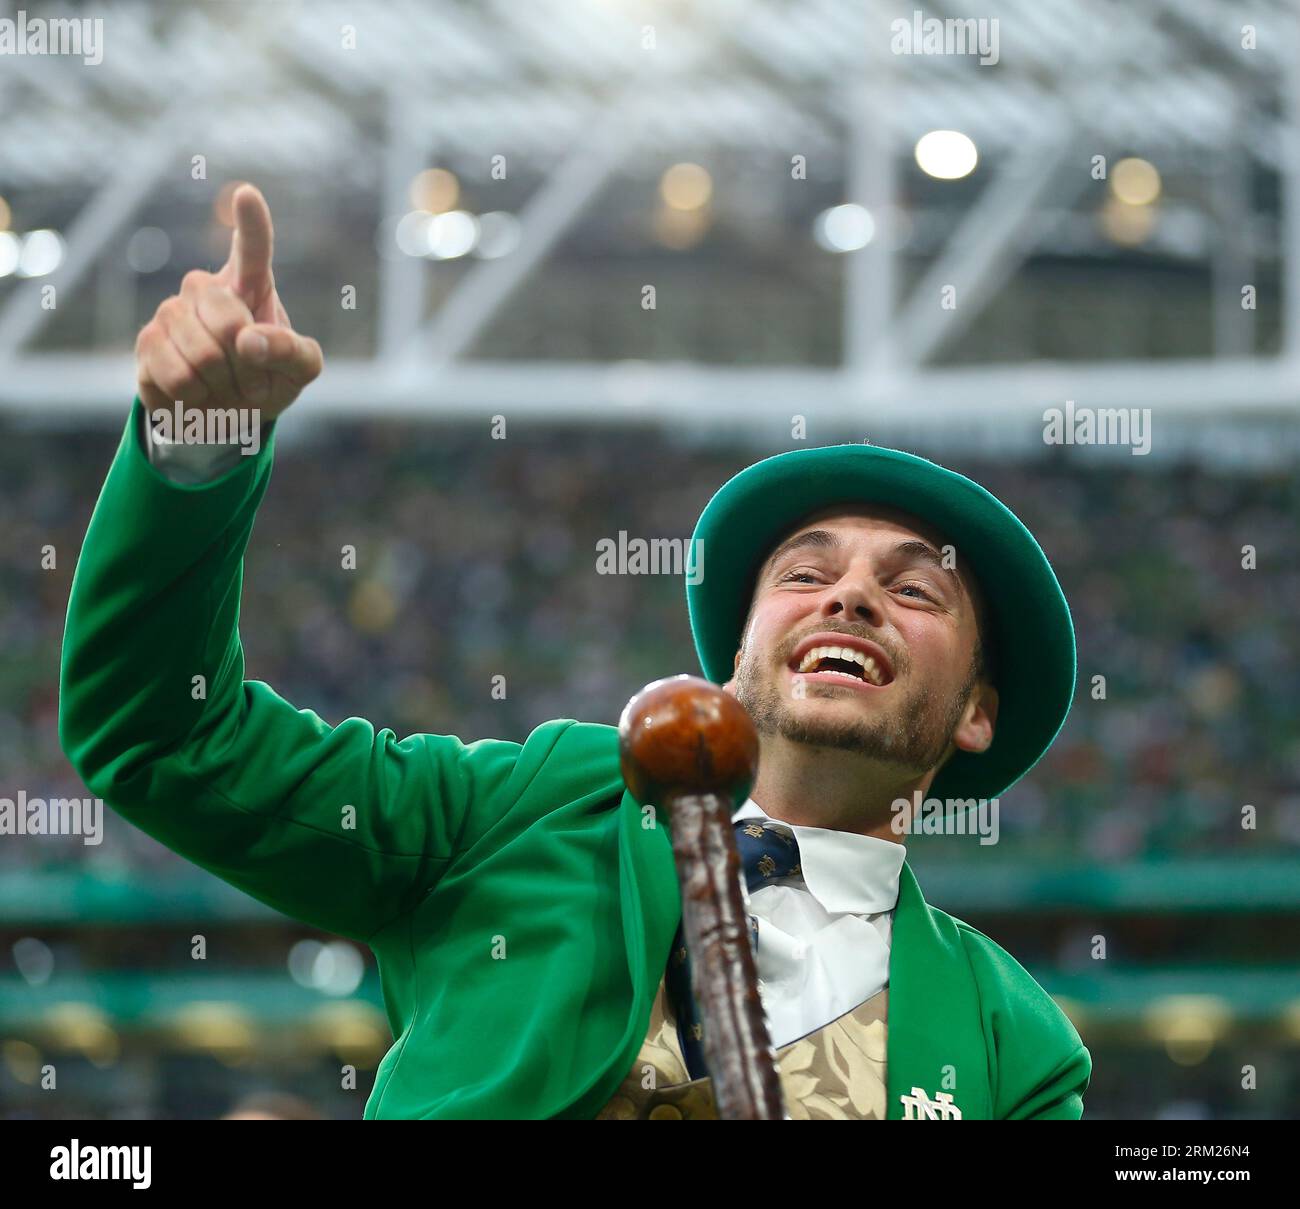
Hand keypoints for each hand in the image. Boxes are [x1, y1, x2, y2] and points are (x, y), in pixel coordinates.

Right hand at [135, 183, 321, 421]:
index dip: (251, 224)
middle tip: (251, 379)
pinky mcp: (147, 344)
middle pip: (230, 325)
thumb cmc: (268, 379)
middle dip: (248, 367)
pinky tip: (195, 394)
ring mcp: (170, 313)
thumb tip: (249, 341)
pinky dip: (196, 399)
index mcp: (250, 285)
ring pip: (203, 357)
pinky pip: (176, 378)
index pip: (252, 248)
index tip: (247, 195)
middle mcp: (205, 289)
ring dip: (222, 386)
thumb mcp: (300, 370)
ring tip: (222, 385)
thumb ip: (294, 352)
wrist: (227, 415)